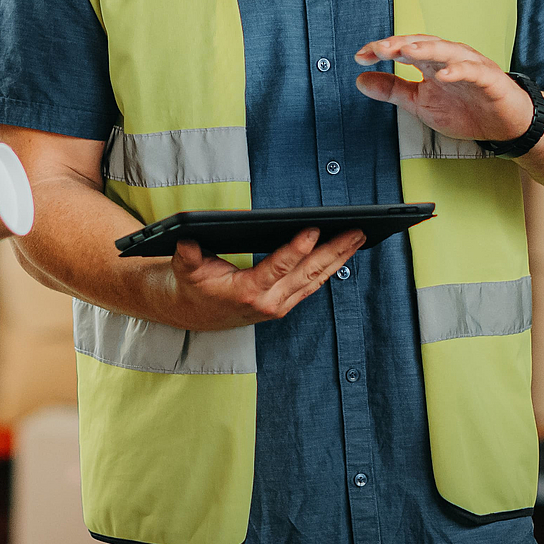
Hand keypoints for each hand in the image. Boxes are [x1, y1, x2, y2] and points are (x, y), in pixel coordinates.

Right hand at [158, 228, 365, 331]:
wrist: (193, 313)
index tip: (313, 230)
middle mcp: (269, 302)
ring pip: (316, 281)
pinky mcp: (285, 304)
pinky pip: (313, 286)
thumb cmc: (192, 286)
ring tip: (358, 238)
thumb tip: (187, 241)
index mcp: (246, 292)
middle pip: (307, 274)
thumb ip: (188, 255)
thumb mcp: (185, 268)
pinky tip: (343, 254)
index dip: (296, 249)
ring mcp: (280, 305)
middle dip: (333, 251)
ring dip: (339, 259)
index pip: (277, 268)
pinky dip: (330, 269)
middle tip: (355, 231)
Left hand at [354, 34, 532, 142]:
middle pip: (423, 44)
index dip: (382, 50)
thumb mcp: (420, 103)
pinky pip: (473, 71)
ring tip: (407, 50)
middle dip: (400, 44)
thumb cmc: (465, 109)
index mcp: (432, 62)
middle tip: (379, 49)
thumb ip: (392, 90)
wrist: (504, 125)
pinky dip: (459, 70)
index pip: (404, 48)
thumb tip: (360, 80)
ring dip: (427, 49)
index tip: (360, 56)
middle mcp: (449, 58)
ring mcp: (470, 66)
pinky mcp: (489, 78)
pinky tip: (445, 73)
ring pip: (447, 51)